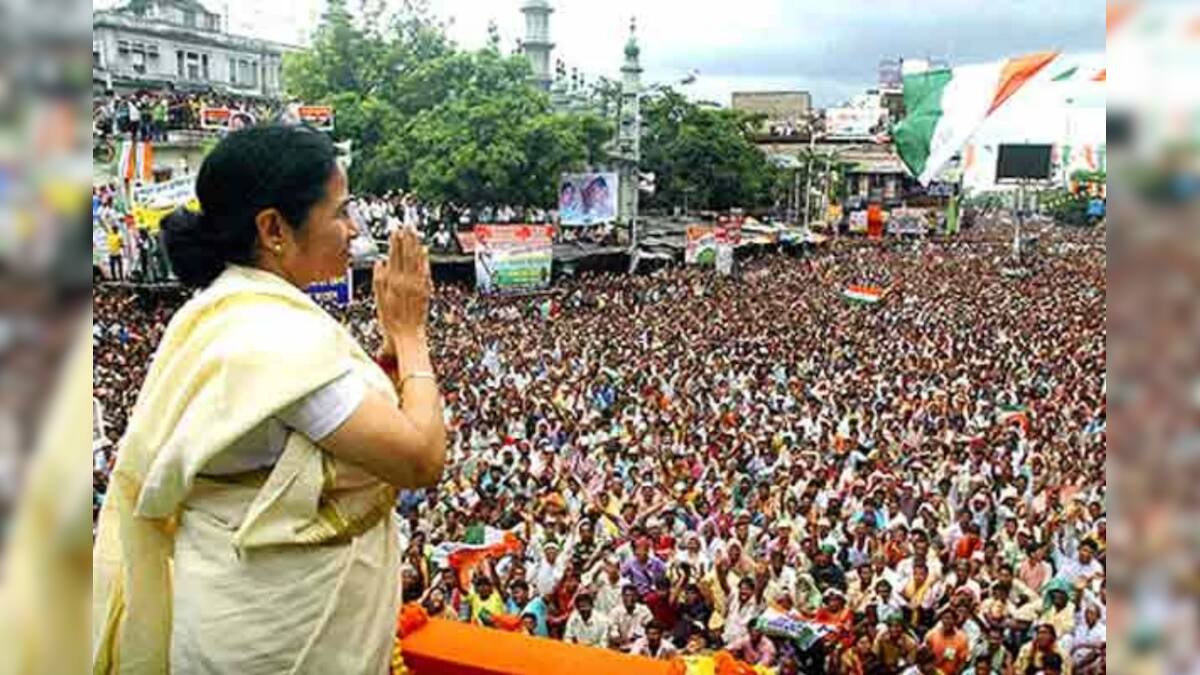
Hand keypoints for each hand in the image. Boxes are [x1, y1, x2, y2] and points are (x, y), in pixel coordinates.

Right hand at [375, 228, 432, 343]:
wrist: (408, 336)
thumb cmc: (391, 322)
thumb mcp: (379, 301)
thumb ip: (379, 280)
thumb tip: (380, 262)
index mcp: (393, 283)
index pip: (394, 257)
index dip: (395, 243)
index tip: (395, 231)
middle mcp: (407, 282)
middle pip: (406, 255)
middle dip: (406, 239)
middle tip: (407, 226)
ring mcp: (418, 285)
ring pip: (417, 260)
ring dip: (415, 245)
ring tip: (415, 232)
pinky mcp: (426, 290)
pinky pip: (425, 271)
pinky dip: (425, 260)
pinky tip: (424, 250)